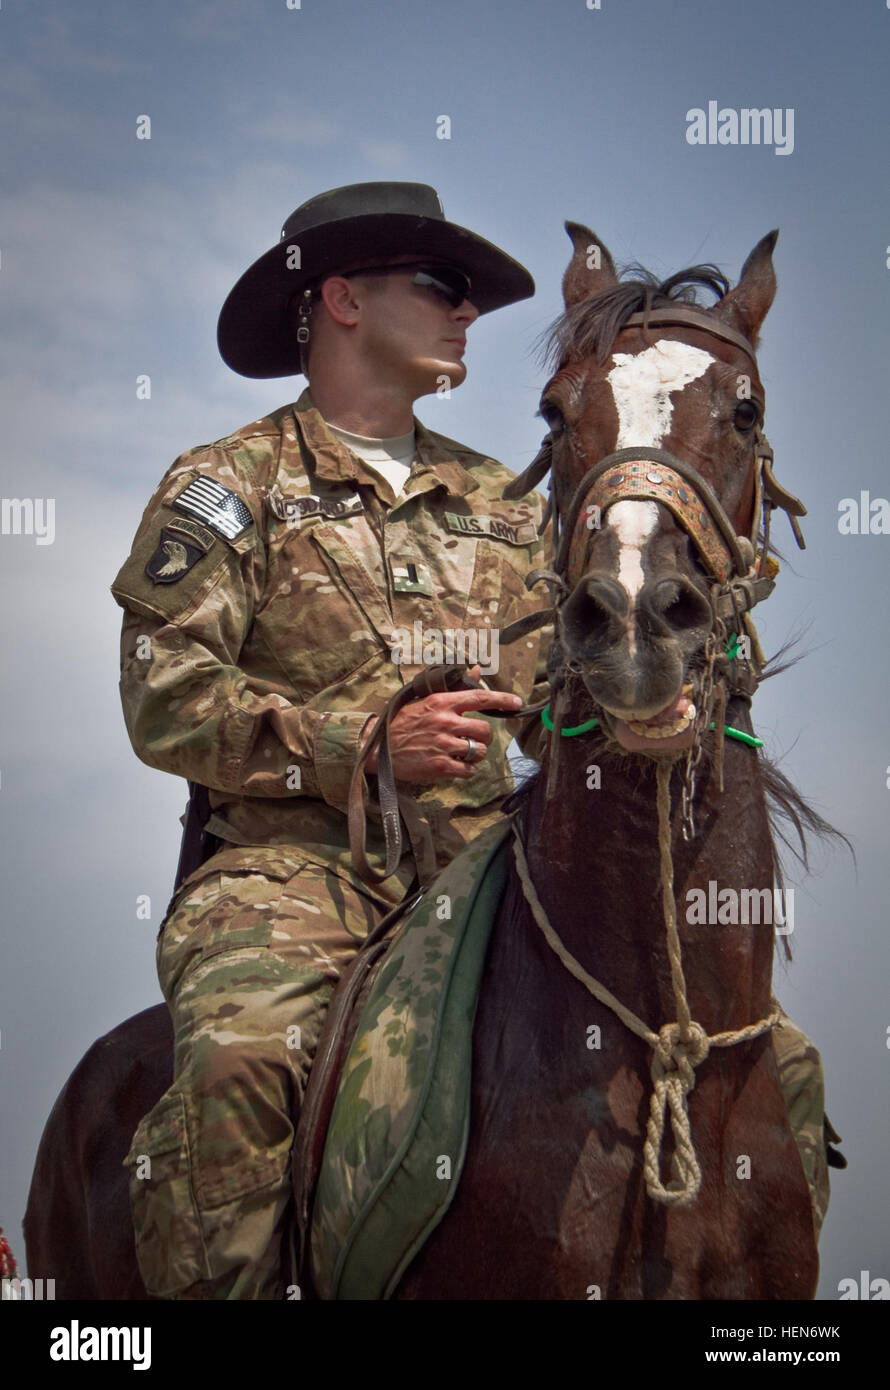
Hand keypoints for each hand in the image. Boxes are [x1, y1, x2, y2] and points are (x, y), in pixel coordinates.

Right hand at [361, 666, 522, 782]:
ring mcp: (443, 745)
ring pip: (478, 751)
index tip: (517, 704)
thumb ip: (454, 688)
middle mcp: (445, 722)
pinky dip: (466, 769)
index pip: (480, 698)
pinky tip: (455, 765)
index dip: (503, 701)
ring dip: (475, 754)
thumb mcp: (426, 700)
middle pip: (484, 730)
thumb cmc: (403, 724)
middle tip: (473, 739)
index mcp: (442, 703)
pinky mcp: (440, 766)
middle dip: (483, 737)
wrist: (379, 748)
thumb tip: (477, 669)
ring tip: (461, 752)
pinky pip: (468, 770)